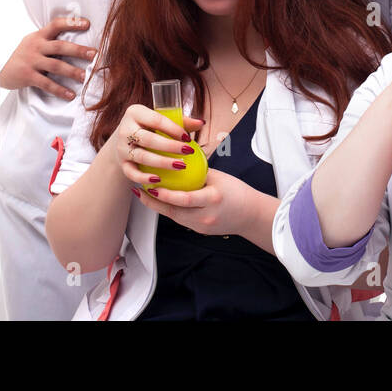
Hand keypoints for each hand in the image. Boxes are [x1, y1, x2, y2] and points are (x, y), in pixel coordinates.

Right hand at [0, 16, 96, 99]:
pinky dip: (59, 90)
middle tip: (94, 54)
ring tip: (85, 77)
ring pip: (55, 65)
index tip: (87, 24)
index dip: (72, 23)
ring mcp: (31, 61)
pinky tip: (70, 95)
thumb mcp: (33, 43)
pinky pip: (46, 83)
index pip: (56, 24)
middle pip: (60, 46)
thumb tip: (77, 45)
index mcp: (39, 36)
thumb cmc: (23, 56)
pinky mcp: (27, 76)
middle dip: (78, 50)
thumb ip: (49, 42)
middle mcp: (36, 46)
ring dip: (72, 71)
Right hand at [104, 104, 203, 185]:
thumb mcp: (160, 120)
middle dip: (170, 146)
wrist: (126, 140)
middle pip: (149, 139)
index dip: (173, 129)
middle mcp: (125, 129)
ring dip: (162, 162)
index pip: (156, 120)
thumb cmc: (150, 128)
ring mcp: (122, 148)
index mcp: (135, 113)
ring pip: (142, 157)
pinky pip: (131, 173)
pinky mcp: (121, 163)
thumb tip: (201, 123)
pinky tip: (159, 180)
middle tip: (188, 152)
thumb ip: (180, 122)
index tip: (188, 138)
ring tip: (181, 166)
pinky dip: (144, 177)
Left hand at [135, 169, 262, 237]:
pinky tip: (162, 202)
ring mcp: (202, 226)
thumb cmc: (238, 193)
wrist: (251, 215)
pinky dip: (170, 210)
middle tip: (140, 191)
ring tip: (146, 195)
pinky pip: (181, 219)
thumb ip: (199, 172)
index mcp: (212, 199)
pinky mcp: (200, 230)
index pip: (184, 199)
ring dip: (159, 207)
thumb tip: (179, 160)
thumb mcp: (219, 178)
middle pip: (173, 212)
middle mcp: (205, 216)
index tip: (151, 186)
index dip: (165, 194)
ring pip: (174, 217)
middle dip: (154, 203)